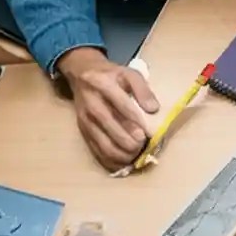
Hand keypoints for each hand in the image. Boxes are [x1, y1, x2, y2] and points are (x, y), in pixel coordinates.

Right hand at [56, 48, 158, 170]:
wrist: (82, 74)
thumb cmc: (112, 76)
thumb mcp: (130, 74)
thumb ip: (143, 89)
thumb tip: (153, 109)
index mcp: (102, 84)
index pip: (121, 106)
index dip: (134, 123)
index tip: (146, 135)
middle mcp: (91, 103)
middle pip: (111, 128)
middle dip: (130, 142)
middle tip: (143, 146)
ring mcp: (85, 119)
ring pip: (104, 144)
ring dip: (122, 154)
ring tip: (136, 155)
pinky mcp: (83, 131)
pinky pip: (97, 151)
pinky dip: (112, 161)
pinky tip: (125, 162)